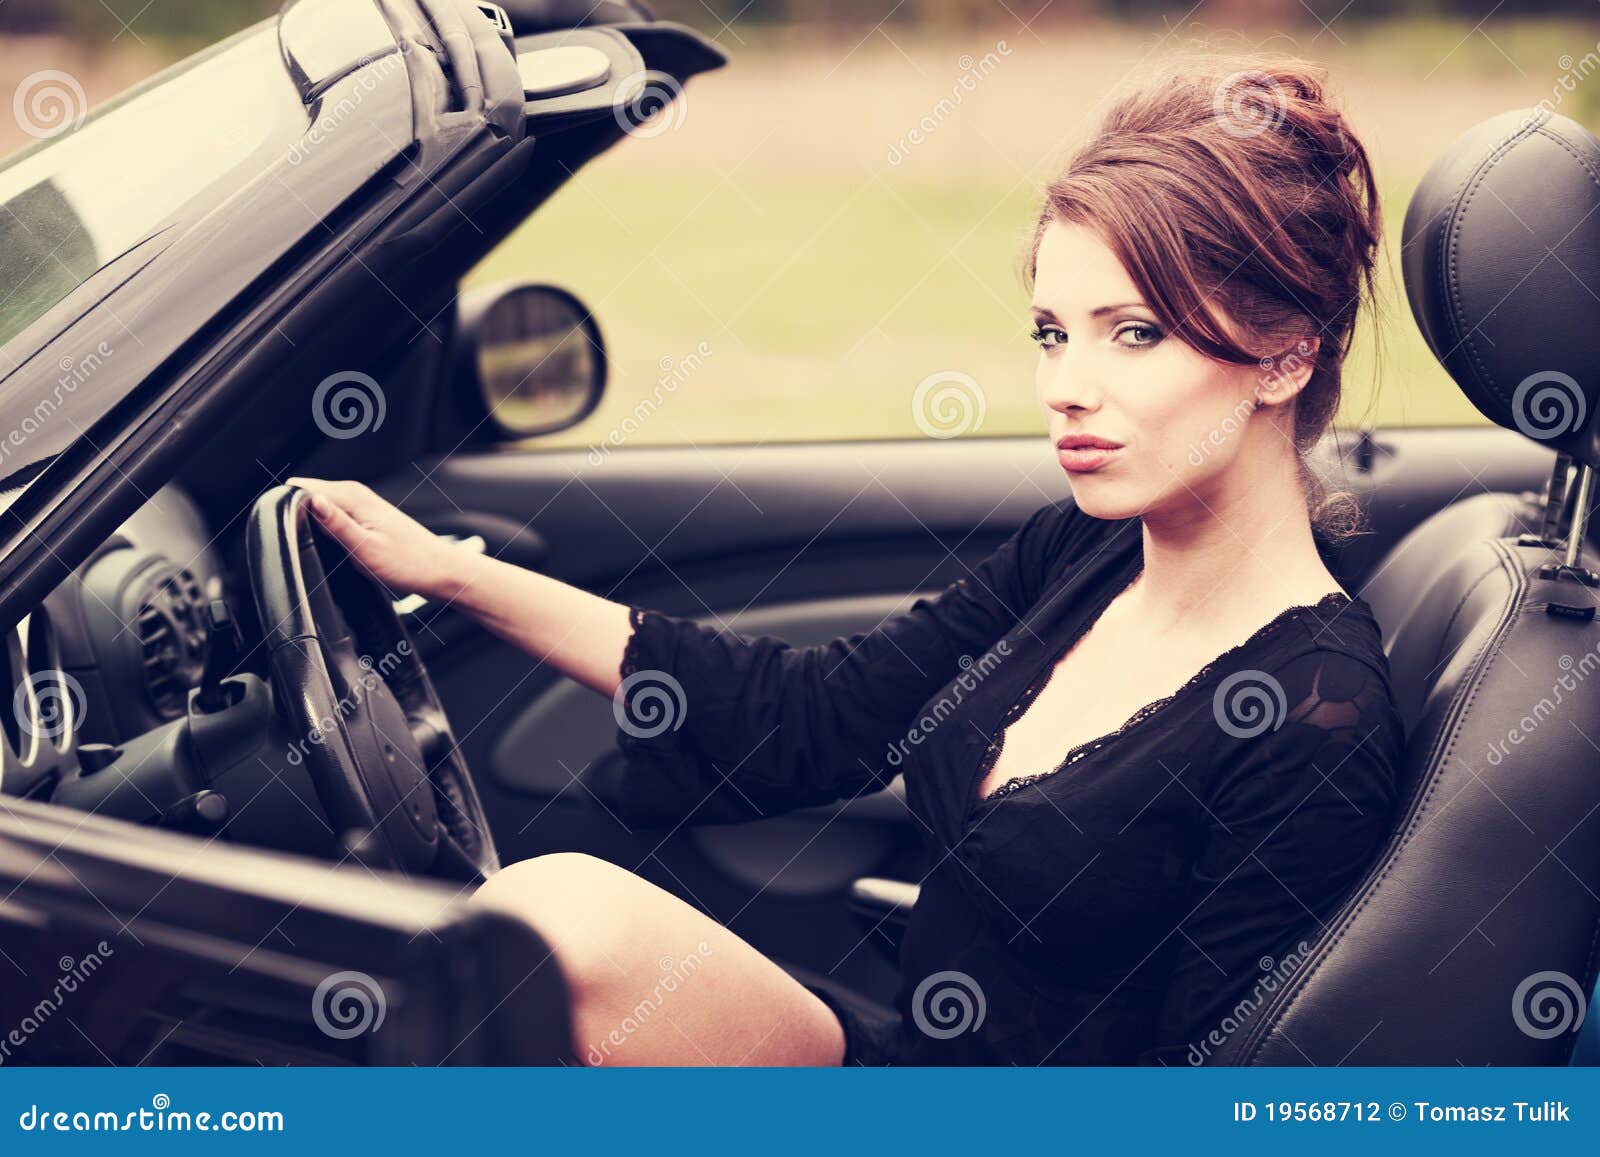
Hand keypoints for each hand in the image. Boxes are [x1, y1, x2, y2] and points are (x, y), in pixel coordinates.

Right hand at [286, 477, 474, 601]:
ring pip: (317, 508)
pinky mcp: (362, 517)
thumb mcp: (364, 548)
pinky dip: (325, 531)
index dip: (288, 510)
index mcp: (352, 495)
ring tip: (322, 550)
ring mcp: (359, 505)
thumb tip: (310, 500)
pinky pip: (330, 518)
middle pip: (305, 496)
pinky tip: (332, 548)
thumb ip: (335, 524)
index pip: (299, 488)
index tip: (289, 534)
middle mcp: (355, 494)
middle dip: (298, 519)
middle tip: (307, 547)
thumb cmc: (408, 563)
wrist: (438, 571)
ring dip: (311, 526)